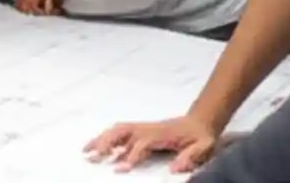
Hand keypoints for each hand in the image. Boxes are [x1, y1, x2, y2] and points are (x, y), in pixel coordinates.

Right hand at [83, 114, 219, 172]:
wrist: (201, 121)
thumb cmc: (201, 136)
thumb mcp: (203, 147)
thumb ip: (190, 157)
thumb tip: (175, 169)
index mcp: (160, 135)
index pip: (140, 145)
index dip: (129, 157)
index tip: (119, 169)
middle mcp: (148, 129)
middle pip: (121, 132)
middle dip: (105, 143)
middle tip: (92, 157)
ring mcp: (143, 128)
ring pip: (117, 130)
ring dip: (101, 138)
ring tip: (86, 150)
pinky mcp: (141, 129)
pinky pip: (120, 131)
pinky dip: (106, 136)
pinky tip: (97, 146)